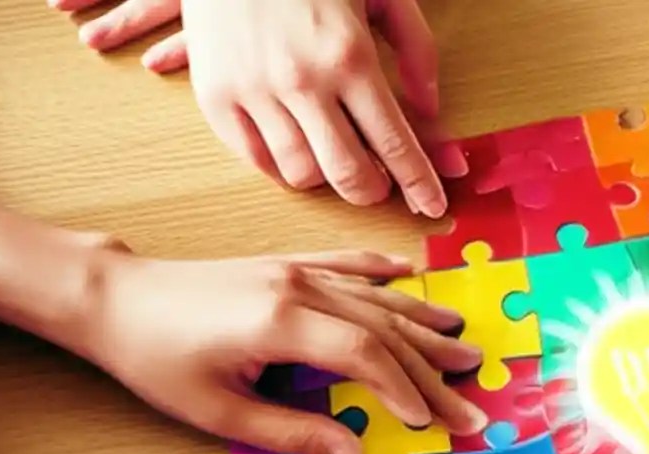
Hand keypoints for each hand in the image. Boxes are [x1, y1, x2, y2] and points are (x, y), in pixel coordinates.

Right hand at [56, 0, 455, 211]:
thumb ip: (417, 51)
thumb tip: (430, 112)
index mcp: (350, 57)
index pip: (395, 144)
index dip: (419, 184)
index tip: (433, 206)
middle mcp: (302, 81)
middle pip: (348, 174)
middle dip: (373, 191)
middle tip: (380, 184)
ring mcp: (254, 91)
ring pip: (301, 174)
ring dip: (326, 178)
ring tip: (334, 155)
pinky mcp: (215, 96)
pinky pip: (255, 160)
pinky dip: (281, 166)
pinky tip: (297, 148)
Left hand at [85, 244, 486, 453]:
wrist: (114, 299)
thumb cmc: (157, 357)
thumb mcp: (217, 411)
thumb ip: (290, 433)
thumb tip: (351, 451)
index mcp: (282, 323)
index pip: (366, 355)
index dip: (405, 390)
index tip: (430, 422)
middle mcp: (298, 288)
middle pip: (384, 328)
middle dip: (432, 366)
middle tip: (474, 395)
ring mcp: (294, 270)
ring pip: (376, 296)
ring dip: (423, 320)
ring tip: (464, 339)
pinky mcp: (284, 263)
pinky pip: (346, 264)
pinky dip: (382, 271)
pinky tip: (411, 275)